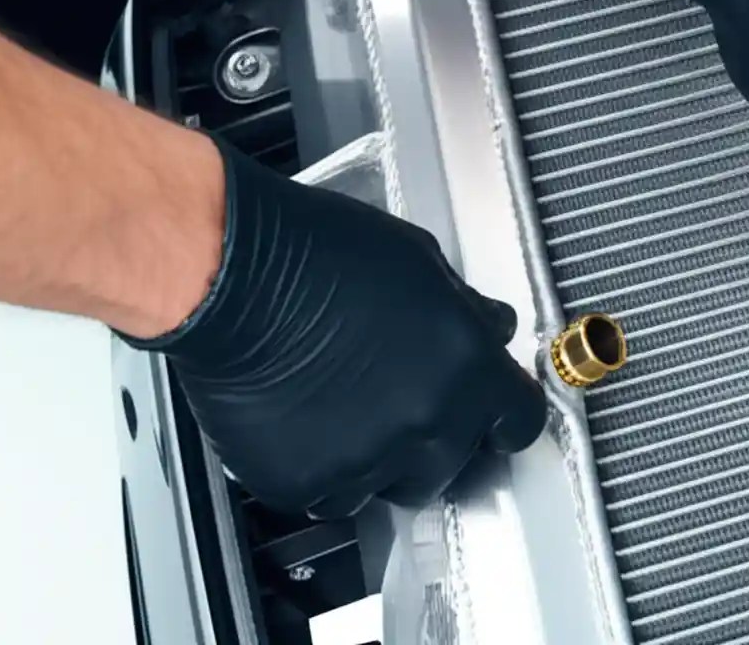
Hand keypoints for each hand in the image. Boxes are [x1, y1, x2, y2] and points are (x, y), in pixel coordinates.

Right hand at [122, 140, 546, 518]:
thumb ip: (462, 308)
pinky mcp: (305, 482)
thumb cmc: (312, 250)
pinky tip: (298, 422)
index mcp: (466, 367)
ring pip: (387, 489)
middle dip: (431, 441)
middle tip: (391, 406)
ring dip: (372, 462)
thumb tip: (486, 326)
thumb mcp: (415, 258)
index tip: (488, 420)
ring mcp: (365, 460)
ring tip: (335, 410)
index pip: (519, 422)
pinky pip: (323, 497)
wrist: (229, 272)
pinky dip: (315, 470)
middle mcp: (426, 423)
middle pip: (454, 466)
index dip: (500, 419)